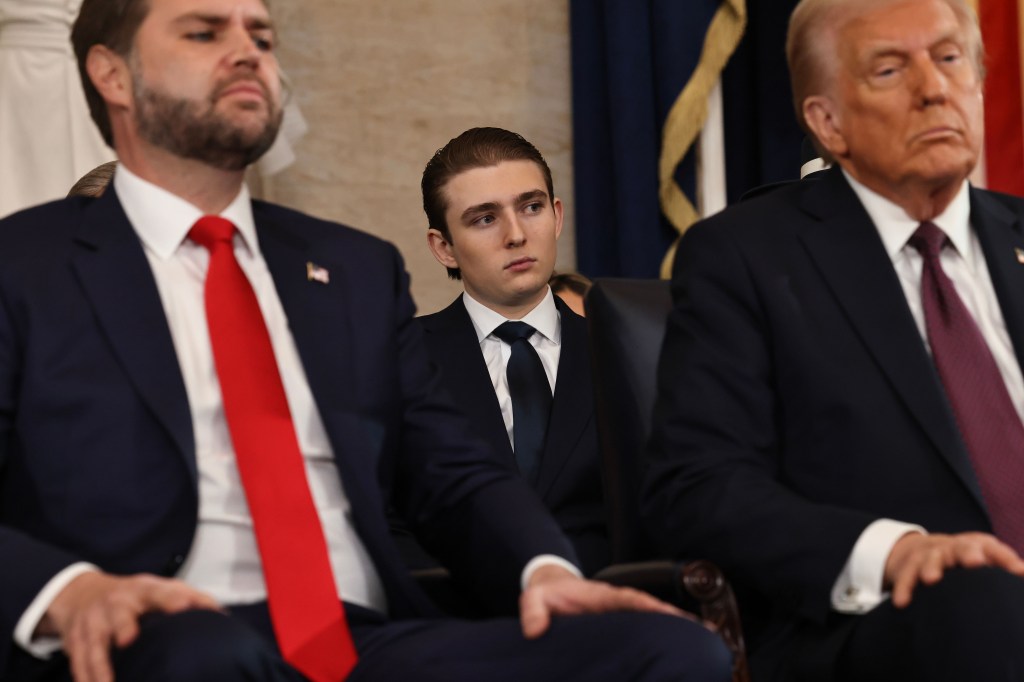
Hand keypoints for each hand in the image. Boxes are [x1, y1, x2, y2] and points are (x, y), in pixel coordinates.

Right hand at [39, 571, 220, 681]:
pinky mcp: (74, 641)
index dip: (171, 598)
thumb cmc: (134, 596)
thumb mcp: (161, 589)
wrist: (82, 593)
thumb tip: (220, 616)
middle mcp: (115, 604)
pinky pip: (78, 663)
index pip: (159, 591)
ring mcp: (92, 622)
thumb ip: (193, 599)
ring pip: (93, 646)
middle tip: (128, 639)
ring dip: (99, 668)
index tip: (182, 608)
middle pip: (119, 613)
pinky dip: (85, 679)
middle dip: (123, 625)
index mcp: (142, 590)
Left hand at [518, 564, 690, 638]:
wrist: (551, 589)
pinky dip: (669, 635)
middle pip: (653, 609)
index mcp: (602, 597)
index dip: (652, 607)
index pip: (631, 600)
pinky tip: (685, 649)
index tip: (673, 616)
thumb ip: (533, 610)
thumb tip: (535, 629)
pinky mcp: (623, 624)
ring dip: (680, 628)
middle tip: (705, 632)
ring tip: (708, 640)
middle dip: (678, 619)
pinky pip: (649, 629)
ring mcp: (623, 613)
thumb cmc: (547, 595)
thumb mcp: (534, 598)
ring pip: (655, 620)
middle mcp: (618, 603)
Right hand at [885, 531, 1023, 607]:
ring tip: (932, 579)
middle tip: (975, 562)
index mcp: (976, 546)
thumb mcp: (983, 559)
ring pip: (930, 558)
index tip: (1019, 571)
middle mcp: (952, 547)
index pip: (993, 549)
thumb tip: (1023, 575)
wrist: (922, 550)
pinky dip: (904, 587)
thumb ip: (1004, 567)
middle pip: (961, 547)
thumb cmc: (962, 561)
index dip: (1006, 559)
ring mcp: (929, 555)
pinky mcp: (909, 566)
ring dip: (932, 567)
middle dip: (968, 554)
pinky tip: (902, 602)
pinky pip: (905, 576)